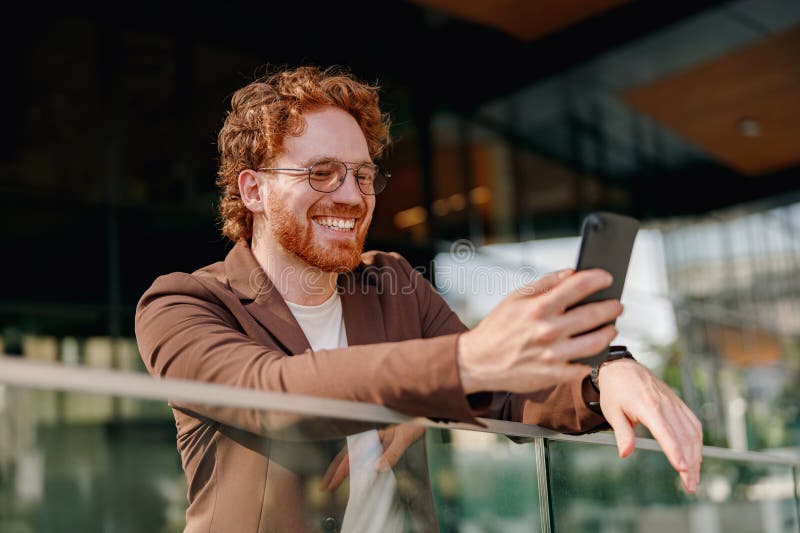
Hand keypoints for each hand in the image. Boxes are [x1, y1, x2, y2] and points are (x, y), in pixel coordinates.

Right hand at [320, 424, 425, 490]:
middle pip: (348, 457)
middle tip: (326, 488)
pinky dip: (361, 470)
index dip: (339, 471)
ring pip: (355, 458)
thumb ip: (392, 453)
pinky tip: (359, 478)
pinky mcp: (382, 446)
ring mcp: (375, 442)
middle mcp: (370, 438)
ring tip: (335, 484)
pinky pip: (367, 459)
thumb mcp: (404, 438)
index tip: (330, 484)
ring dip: (346, 471)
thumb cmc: (413, 423)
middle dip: (336, 472)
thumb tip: (377, 469)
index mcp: (370, 435)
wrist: (423, 415)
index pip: (349, 456)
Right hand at [458, 268, 622, 393]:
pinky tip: (593, 350)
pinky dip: (592, 358)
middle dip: (611, 307)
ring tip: (610, 328)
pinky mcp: (553, 375)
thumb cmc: (498, 327)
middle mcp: (548, 330)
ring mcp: (552, 355)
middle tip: (617, 305)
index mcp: (538, 307)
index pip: (578, 286)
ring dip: (608, 333)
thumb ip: (544, 284)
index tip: (608, 277)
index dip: (599, 279)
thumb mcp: (515, 298)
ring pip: (596, 343)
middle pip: (594, 315)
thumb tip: (572, 273)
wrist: (478, 362)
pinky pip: (584, 367)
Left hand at [597, 358, 702, 492]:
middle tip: (690, 486)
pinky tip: (697, 456)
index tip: (682, 469)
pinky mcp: (678, 403)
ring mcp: (674, 403)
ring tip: (694, 477)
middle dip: (690, 463)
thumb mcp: (612, 411)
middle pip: (684, 437)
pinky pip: (693, 423)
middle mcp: (666, 404)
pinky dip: (697, 441)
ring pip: (692, 432)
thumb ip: (622, 433)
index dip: (675, 452)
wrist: (622, 368)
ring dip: (696, 456)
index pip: (666, 433)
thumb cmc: (615, 391)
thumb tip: (625, 453)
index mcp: (648, 406)